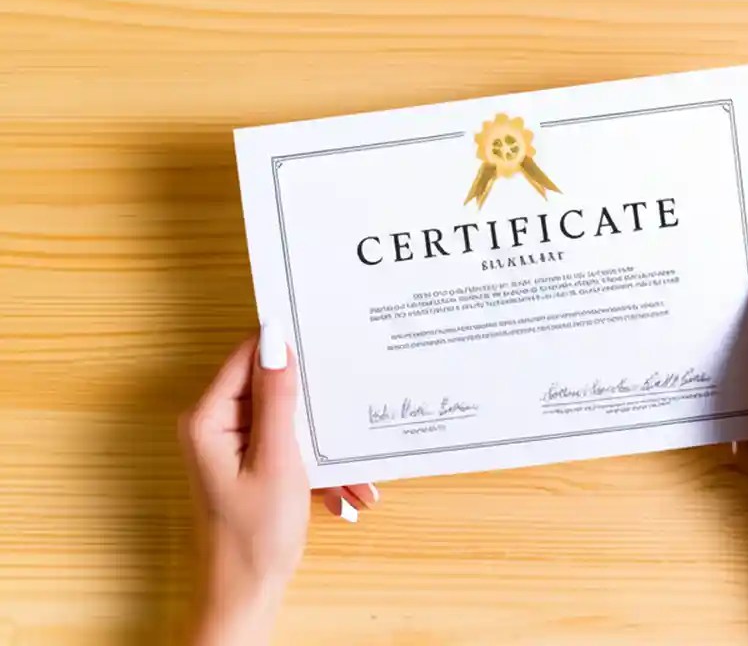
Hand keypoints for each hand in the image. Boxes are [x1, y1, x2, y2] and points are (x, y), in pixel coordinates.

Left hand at [178, 322, 376, 644]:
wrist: (247, 595)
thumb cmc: (254, 536)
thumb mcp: (277, 461)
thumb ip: (277, 399)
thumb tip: (278, 343)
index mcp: (209, 419)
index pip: (248, 357)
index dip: (285, 345)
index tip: (325, 334)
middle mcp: (216, 427)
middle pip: (272, 387)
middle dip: (315, 405)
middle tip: (352, 404)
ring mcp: (233, 447)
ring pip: (289, 421)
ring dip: (324, 444)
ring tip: (356, 472)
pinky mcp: (251, 465)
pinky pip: (290, 448)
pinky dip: (317, 467)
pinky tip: (344, 491)